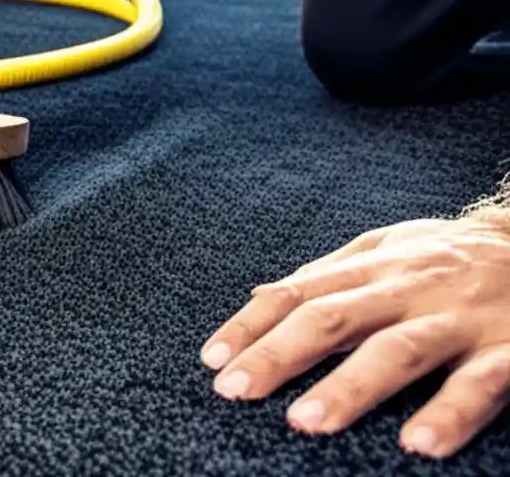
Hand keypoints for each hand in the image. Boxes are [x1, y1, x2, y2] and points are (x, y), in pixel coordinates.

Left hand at [201, 216, 509, 457]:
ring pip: (398, 350)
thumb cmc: (453, 255)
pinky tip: (417, 444)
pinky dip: (448, 412)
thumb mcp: (390, 248)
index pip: (298, 293)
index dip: (251, 325)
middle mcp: (410, 288)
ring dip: (350, 386)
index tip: (211, 359)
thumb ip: (328, 273)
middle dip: (279, 355)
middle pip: (333, 318)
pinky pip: (479, 383)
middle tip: (235, 390)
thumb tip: (259, 295)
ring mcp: (459, 318)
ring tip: (306, 421)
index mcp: (376, 267)